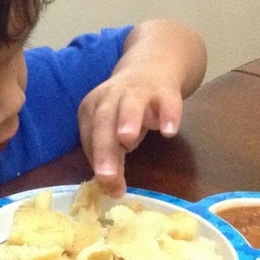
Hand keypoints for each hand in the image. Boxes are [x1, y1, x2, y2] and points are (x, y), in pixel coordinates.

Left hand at [78, 70, 183, 196]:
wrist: (152, 69)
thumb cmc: (127, 109)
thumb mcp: (113, 131)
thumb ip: (112, 157)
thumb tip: (112, 190)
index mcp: (92, 108)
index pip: (90, 136)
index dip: (97, 161)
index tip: (107, 184)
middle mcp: (110, 97)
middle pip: (103, 121)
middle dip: (104, 148)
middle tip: (107, 174)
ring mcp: (137, 91)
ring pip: (129, 104)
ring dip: (127, 121)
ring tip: (127, 140)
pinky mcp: (164, 90)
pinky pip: (166, 101)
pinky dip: (168, 115)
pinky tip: (169, 132)